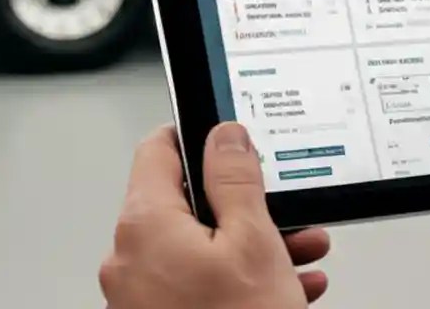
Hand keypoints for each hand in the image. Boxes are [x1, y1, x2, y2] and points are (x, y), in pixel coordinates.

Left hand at [100, 124, 330, 308]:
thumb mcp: (253, 242)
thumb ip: (236, 179)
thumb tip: (226, 136)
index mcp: (145, 225)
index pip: (158, 150)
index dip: (199, 136)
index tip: (230, 138)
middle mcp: (129, 259)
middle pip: (185, 205)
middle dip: (245, 206)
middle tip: (286, 210)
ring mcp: (139, 297)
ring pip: (198, 249)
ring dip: (252, 245)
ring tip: (300, 255)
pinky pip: (196, 285)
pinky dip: (237, 279)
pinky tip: (285, 289)